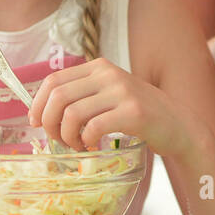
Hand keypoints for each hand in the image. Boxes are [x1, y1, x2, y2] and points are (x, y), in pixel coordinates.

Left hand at [29, 58, 192, 157]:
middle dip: (50, 124)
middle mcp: (108, 74)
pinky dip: (86, 141)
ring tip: (77, 146)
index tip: (36, 123)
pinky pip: (94, 127)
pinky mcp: (133, 112)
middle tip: (58, 140)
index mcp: (98, 67)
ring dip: (68, 137)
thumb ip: (83, 96)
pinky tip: (92, 146)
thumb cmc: (139, 115)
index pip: (54, 80)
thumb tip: (43, 111)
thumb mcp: (110, 95)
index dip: (38, 104)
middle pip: (58, 97)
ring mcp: (122, 92)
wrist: (178, 126)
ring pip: (72, 114)